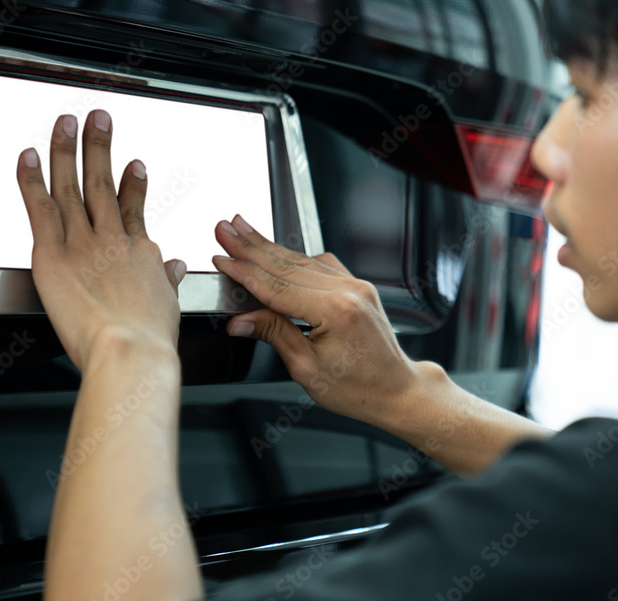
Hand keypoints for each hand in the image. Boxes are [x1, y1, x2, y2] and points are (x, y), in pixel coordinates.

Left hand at [16, 110, 185, 371]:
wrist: (130, 350)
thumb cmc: (149, 339)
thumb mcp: (168, 306)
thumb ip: (168, 282)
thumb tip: (174, 269)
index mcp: (141, 253)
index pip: (133, 209)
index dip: (133, 184)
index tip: (134, 165)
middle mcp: (113, 238)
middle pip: (102, 182)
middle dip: (99, 146)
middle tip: (97, 118)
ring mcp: (84, 242)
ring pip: (72, 185)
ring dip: (67, 149)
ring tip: (66, 122)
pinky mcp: (53, 253)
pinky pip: (39, 207)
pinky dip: (31, 179)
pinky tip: (27, 155)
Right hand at [211, 215, 427, 427]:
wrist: (396, 390)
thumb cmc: (358, 388)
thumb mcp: (307, 368)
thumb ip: (274, 334)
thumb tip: (240, 321)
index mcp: (334, 311)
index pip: (276, 286)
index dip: (244, 271)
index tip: (221, 257)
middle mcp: (348, 290)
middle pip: (287, 264)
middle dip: (250, 245)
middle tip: (224, 228)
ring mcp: (355, 285)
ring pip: (302, 260)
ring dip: (268, 246)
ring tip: (242, 230)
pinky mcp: (357, 286)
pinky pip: (319, 265)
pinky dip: (294, 256)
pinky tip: (276, 249)